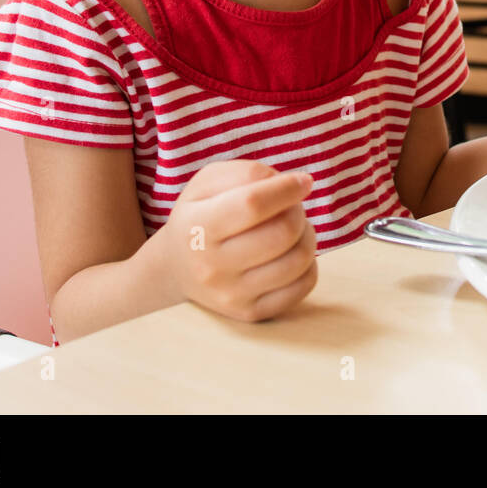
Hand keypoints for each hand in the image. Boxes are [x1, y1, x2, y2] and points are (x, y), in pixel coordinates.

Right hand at [156, 159, 318, 322]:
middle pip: (282, 233)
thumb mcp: (209, 182)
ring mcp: (231, 295)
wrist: (178, 268)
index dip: (286, 188)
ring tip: (292, 228)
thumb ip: (247, 174)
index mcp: (198, 227)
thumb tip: (291, 184)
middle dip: (297, 211)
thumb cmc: (202, 214)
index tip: (303, 182)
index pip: (252, 204)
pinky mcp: (251, 313)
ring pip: (298, 260)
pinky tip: (291, 252)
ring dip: (306, 235)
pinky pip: (303, 286)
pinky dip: (308, 264)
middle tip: (291, 207)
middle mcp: (211, 267)